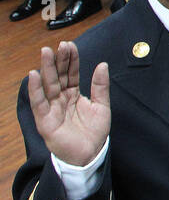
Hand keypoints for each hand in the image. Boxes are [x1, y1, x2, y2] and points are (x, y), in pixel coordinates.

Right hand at [28, 42, 110, 167]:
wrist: (89, 155)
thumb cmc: (94, 133)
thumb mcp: (102, 106)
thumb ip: (100, 86)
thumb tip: (102, 65)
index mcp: (74, 94)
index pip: (71, 73)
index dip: (71, 60)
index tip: (70, 45)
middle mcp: (61, 99)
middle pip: (59, 76)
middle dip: (59, 60)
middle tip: (59, 45)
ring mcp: (52, 108)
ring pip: (48, 85)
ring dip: (47, 69)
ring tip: (46, 53)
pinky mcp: (45, 120)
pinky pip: (39, 103)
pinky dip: (35, 89)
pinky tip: (34, 75)